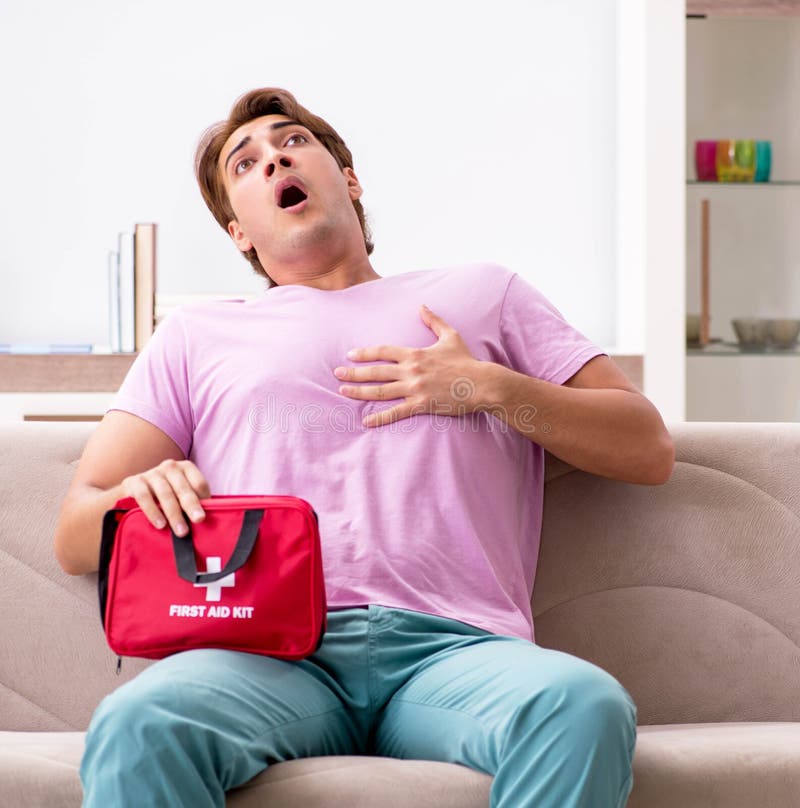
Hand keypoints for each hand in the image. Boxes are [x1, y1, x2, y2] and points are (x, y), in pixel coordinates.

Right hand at [120, 459, 210, 535]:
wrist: (133, 494)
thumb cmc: (165, 497)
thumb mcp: (181, 496)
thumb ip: (193, 503)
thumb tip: (207, 520)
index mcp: (186, 468)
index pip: (199, 483)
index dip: (204, 499)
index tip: (206, 515)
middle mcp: (170, 467)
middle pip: (183, 488)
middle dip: (192, 505)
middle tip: (199, 520)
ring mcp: (152, 473)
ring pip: (165, 493)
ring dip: (174, 513)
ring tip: (181, 530)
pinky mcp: (134, 482)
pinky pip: (144, 497)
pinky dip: (153, 511)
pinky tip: (160, 524)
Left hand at [333, 304, 484, 426]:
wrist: (481, 383)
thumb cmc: (466, 360)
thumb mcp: (450, 336)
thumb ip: (433, 321)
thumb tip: (422, 306)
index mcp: (415, 354)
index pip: (383, 351)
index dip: (365, 353)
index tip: (350, 355)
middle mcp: (411, 370)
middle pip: (376, 371)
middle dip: (354, 372)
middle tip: (337, 373)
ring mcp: (414, 388)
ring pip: (380, 391)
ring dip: (359, 391)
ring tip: (343, 391)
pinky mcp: (421, 405)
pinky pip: (396, 412)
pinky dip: (380, 418)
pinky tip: (366, 422)